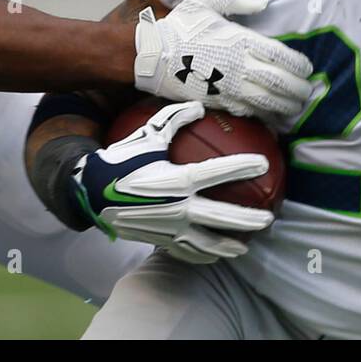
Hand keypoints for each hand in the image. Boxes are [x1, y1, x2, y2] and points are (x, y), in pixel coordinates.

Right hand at [71, 101, 273, 262]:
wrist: (92, 191)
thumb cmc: (123, 160)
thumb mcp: (147, 134)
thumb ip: (174, 118)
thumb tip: (199, 106)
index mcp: (178, 180)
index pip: (219, 173)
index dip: (243, 167)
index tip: (263, 164)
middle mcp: (178, 207)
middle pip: (222, 218)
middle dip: (249, 220)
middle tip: (269, 219)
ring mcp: (170, 228)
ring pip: (208, 243)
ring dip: (230, 245)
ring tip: (246, 246)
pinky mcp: (161, 240)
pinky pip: (187, 252)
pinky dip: (204, 255)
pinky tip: (215, 255)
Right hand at [133, 0, 313, 119]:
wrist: (148, 56)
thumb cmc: (178, 27)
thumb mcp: (203, 2)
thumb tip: (265, 0)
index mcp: (238, 40)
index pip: (280, 56)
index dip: (299, 65)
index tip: (307, 69)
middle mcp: (237, 66)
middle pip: (279, 82)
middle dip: (298, 90)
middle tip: (308, 92)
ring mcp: (227, 87)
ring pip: (267, 102)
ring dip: (286, 107)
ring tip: (296, 109)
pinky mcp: (217, 102)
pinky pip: (248, 113)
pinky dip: (265, 117)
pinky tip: (274, 119)